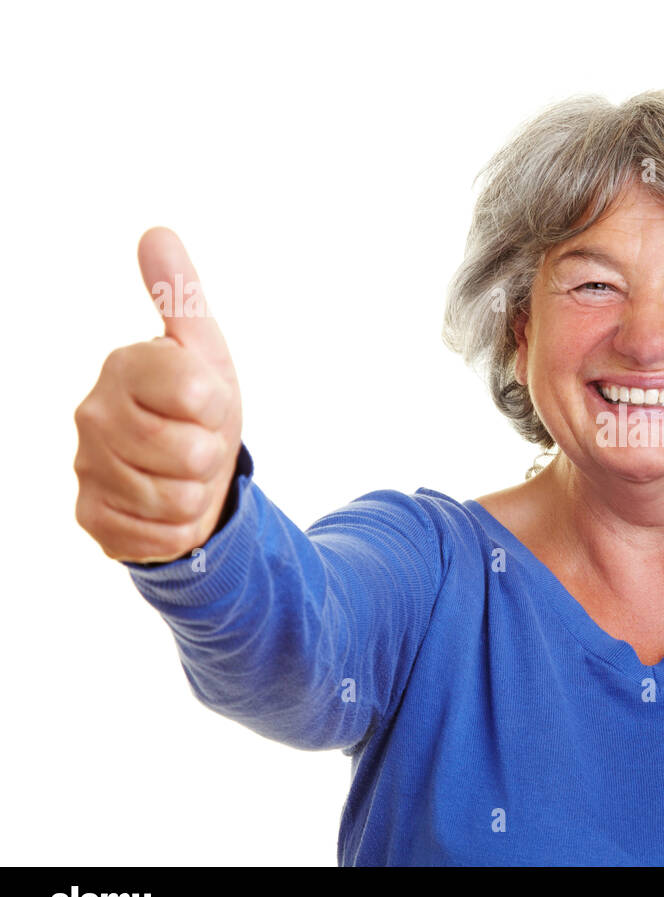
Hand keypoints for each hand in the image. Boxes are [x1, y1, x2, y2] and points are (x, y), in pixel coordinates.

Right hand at [75, 228, 242, 562]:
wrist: (187, 474)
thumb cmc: (198, 407)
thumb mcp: (203, 352)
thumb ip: (181, 296)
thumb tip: (156, 232)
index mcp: (124, 366)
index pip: (196, 393)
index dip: (217, 407)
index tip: (204, 402)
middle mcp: (92, 414)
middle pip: (191, 453)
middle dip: (210, 455)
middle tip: (196, 444)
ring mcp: (86, 468)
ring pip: (177, 499)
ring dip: (196, 493)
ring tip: (182, 474)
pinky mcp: (92, 518)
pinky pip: (158, 535)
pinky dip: (176, 528)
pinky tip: (162, 505)